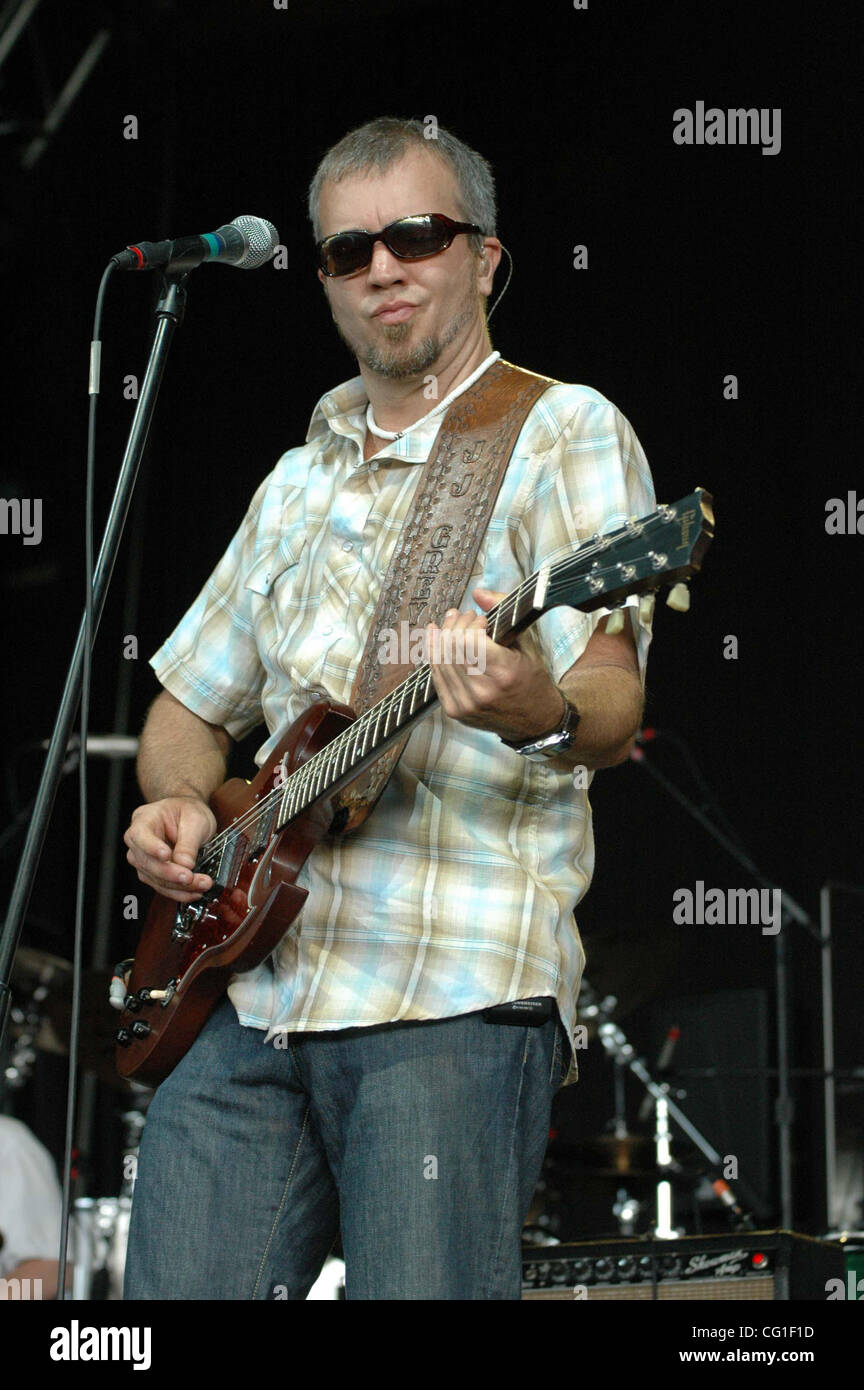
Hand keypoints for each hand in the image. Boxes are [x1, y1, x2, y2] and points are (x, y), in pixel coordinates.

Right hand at [123, 796, 216, 902]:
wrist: (189, 815)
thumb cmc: (188, 812)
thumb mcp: (195, 819)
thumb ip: (189, 842)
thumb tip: (184, 864)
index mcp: (145, 819)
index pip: (140, 835)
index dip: (151, 847)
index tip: (166, 856)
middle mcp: (138, 841)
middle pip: (146, 862)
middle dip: (170, 874)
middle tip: (190, 877)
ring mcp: (144, 858)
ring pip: (154, 878)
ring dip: (178, 887)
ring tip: (201, 885)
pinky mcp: (153, 873)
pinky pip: (162, 886)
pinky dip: (179, 892)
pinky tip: (194, 892)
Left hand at [426, 587, 563, 739]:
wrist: (533, 721)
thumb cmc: (532, 679)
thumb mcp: (527, 643)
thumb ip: (503, 612)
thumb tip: (478, 592)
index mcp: (504, 674)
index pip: (469, 640)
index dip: (472, 624)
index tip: (483, 621)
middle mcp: (482, 692)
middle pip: (452, 647)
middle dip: (455, 625)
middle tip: (464, 615)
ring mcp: (465, 704)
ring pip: (440, 659)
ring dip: (443, 635)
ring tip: (452, 622)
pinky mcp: (454, 710)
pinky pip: (436, 675)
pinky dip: (434, 653)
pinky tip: (436, 636)